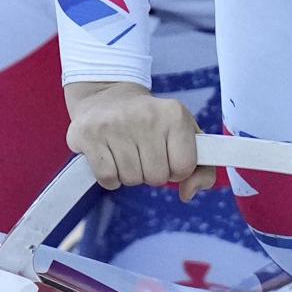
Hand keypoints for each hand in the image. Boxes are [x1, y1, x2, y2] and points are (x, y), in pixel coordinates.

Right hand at [65, 80, 212, 195]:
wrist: (106, 97)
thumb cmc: (151, 124)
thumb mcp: (184, 135)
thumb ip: (201, 169)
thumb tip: (188, 194)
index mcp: (174, 114)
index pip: (184, 167)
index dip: (176, 169)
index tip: (166, 155)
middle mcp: (146, 116)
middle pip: (156, 177)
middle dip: (150, 173)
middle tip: (142, 153)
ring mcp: (115, 124)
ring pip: (131, 179)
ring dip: (129, 175)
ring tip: (125, 152)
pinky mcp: (89, 134)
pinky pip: (107, 178)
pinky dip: (110, 178)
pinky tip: (110, 158)